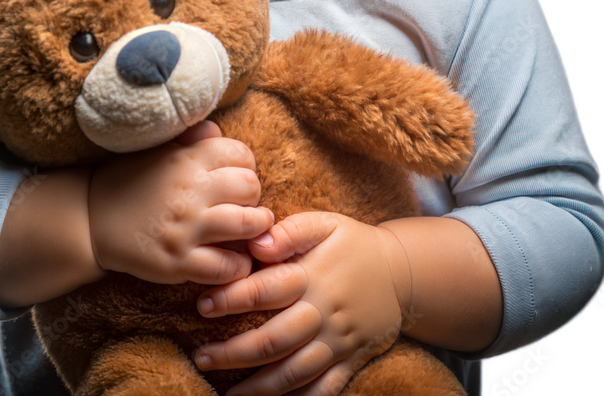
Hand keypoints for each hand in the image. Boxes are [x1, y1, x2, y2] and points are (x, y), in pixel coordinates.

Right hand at [87, 121, 274, 285]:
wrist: (91, 219)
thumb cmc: (131, 181)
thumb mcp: (159, 151)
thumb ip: (192, 139)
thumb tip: (218, 131)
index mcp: (186, 159)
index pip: (241, 154)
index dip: (246, 166)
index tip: (238, 177)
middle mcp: (189, 191)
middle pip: (250, 187)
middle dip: (252, 196)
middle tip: (243, 204)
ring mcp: (185, 228)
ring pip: (247, 225)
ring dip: (255, 229)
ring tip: (249, 231)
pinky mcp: (178, 263)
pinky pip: (227, 267)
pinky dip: (237, 265)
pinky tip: (230, 259)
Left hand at [193, 211, 407, 395]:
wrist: (402, 271)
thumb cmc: (352, 243)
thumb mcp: (325, 224)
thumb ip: (290, 231)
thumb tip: (257, 243)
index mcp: (312, 276)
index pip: (265, 290)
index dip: (231, 298)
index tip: (202, 306)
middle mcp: (323, 313)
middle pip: (273, 340)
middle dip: (233, 353)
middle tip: (202, 356)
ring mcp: (337, 342)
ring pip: (293, 372)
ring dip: (257, 387)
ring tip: (227, 393)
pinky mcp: (349, 362)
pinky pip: (323, 390)